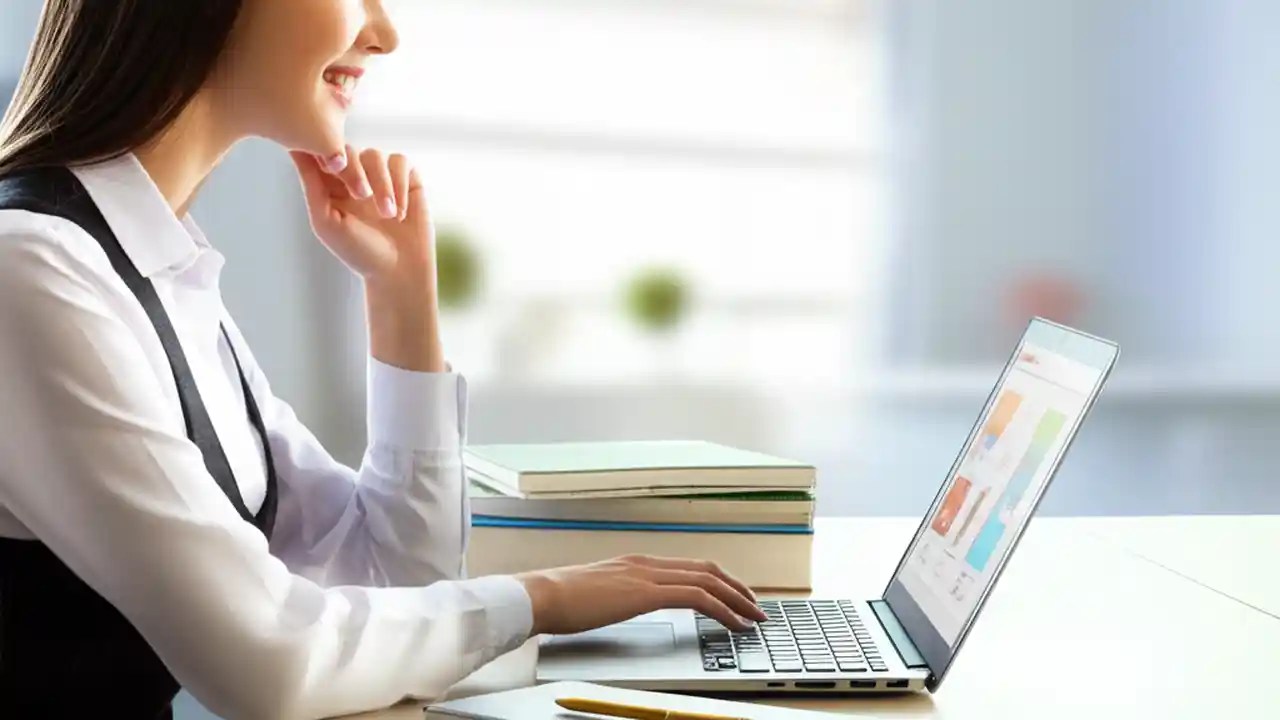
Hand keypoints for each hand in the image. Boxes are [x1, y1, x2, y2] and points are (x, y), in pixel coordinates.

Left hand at [289, 145, 432, 286]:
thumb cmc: (360, 253)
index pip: (320, 155)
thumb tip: (294, 150)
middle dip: (353, 171)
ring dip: (382, 184)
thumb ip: (311, 185)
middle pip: (346, 150)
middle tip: (361, 197)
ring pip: (375, 155)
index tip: (329, 168)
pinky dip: (400, 185)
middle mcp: (355, 178)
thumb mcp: (326, 222)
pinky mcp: (407, 178)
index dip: (322, 154)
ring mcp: (381, 176)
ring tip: (387, 215)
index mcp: (330, 187)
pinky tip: (400, 213)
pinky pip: (400, 162)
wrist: (401, 271)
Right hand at [515, 555, 768, 635]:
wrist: (540, 595)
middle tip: (755, 606)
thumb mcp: (596, 595)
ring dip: (737, 599)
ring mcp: (647, 574)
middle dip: (736, 588)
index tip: (734, 596)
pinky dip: (722, 610)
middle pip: (706, 569)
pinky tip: (733, 624)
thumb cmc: (559, 600)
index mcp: (635, 563)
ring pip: (708, 580)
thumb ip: (615, 595)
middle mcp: (646, 563)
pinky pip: (697, 598)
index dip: (718, 580)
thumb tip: (623, 604)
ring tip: (754, 617)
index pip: (688, 567)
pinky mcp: (646, 593)